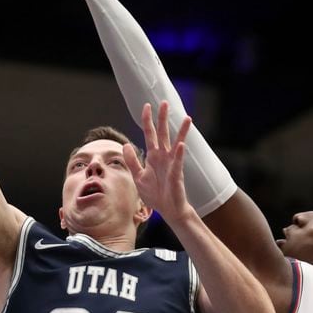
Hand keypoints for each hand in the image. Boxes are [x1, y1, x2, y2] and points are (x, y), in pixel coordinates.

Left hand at [125, 101, 193, 222]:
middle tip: (164, 103)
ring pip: (176, 143)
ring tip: (186, 118)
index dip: (147, 120)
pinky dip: (179, 153)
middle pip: (162, 133)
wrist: (167, 209)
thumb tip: (126, 145)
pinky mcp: (176, 174)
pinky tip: (181, 144)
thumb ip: (132, 161)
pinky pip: (178, 162)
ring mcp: (171, 164)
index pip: (149, 134)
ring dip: (181, 131)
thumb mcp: (138, 176)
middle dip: (163, 118)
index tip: (146, 106)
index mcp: (153, 156)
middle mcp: (163, 157)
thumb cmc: (155, 194)